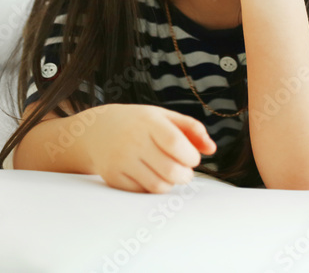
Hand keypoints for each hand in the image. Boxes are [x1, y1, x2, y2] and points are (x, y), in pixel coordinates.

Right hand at [83, 104, 217, 193]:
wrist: (96, 130)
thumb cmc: (139, 123)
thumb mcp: (164, 116)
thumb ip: (192, 129)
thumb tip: (212, 149)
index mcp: (148, 122)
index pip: (176, 143)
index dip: (191, 156)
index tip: (193, 158)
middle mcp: (133, 141)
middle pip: (170, 170)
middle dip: (186, 175)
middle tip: (185, 171)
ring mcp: (121, 160)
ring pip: (158, 186)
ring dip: (171, 184)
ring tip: (171, 174)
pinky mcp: (112, 177)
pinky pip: (141, 192)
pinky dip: (153, 188)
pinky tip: (152, 176)